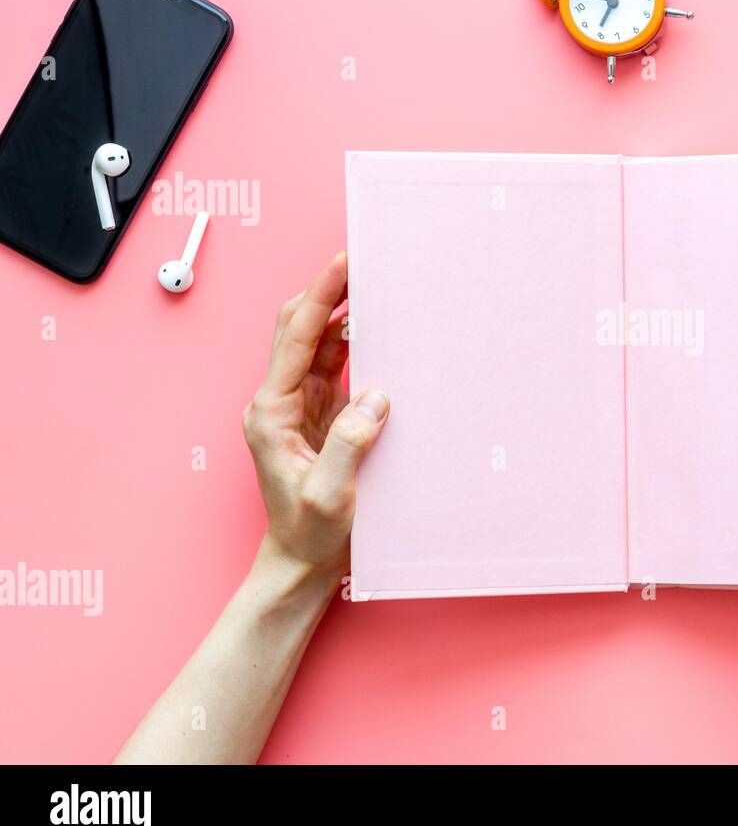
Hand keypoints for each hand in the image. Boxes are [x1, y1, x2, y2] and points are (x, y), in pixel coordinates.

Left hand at [241, 252, 389, 580]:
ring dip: (343, 314)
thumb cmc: (309, 536)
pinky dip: (355, 344)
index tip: (344, 263)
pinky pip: (335, 368)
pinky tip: (377, 333)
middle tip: (361, 261)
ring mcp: (299, 408)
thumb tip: (376, 397)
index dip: (321, 296)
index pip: (297, 338)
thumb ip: (350, 444)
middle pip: (299, 328)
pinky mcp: (321, 417)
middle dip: (327, 290)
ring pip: (317, 343)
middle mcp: (279, 402)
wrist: (302, 564)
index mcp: (272, 413)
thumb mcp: (329, 495)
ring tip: (375, 288)